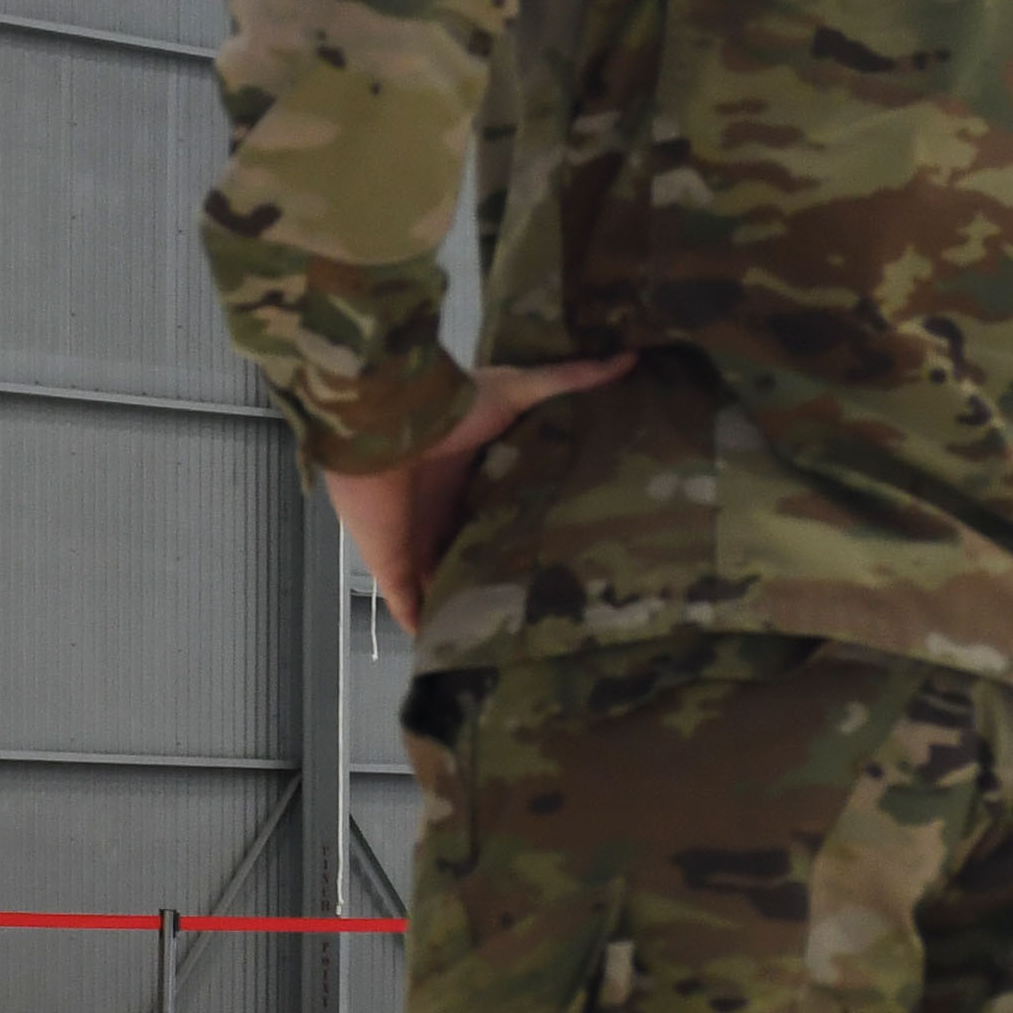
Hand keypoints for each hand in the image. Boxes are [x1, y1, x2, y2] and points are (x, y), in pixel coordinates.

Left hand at [324, 357, 640, 629]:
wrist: (382, 426)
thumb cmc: (448, 410)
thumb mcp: (517, 390)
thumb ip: (569, 380)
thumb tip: (630, 359)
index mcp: (471, 479)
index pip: (504, 511)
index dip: (528, 530)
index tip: (567, 553)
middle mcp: (445, 514)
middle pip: (475, 553)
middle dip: (498, 577)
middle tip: (546, 609)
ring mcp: (416, 543)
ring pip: (443, 585)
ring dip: (463, 609)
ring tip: (506, 643)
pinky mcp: (392, 565)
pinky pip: (408, 607)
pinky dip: (424, 628)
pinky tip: (448, 654)